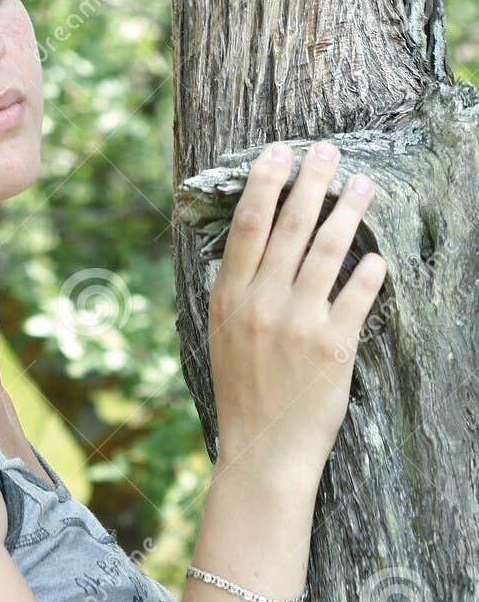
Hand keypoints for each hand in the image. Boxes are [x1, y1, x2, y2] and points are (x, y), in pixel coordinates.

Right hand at [208, 140, 387, 487]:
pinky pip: (357, 295)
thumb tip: (253, 242)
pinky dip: (370, 272)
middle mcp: (262, 304)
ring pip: (328, 250)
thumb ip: (238, 290)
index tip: (278, 151)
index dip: (264, 183)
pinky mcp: (332, 346)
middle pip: (290, 226)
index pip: (248, 226)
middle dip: (310, 181)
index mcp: (230, 298)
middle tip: (327, 150)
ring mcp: (298, 323)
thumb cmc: (244, 393)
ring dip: (349, 211)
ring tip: (364, 185)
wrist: (264, 451)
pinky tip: (378, 258)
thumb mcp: (224, 335)